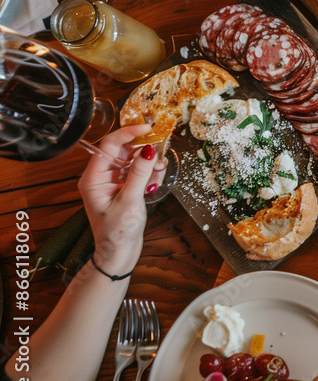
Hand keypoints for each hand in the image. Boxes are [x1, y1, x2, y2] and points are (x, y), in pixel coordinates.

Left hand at [78, 125, 156, 275]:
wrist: (118, 253)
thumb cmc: (118, 231)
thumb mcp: (130, 200)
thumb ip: (140, 173)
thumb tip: (149, 150)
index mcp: (93, 178)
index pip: (108, 145)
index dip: (128, 133)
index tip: (147, 127)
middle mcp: (101, 176)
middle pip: (122, 150)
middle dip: (142, 149)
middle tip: (160, 149)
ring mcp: (113, 181)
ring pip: (133, 159)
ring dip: (148, 162)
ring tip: (159, 171)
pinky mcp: (124, 187)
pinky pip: (137, 171)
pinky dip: (149, 172)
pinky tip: (156, 181)